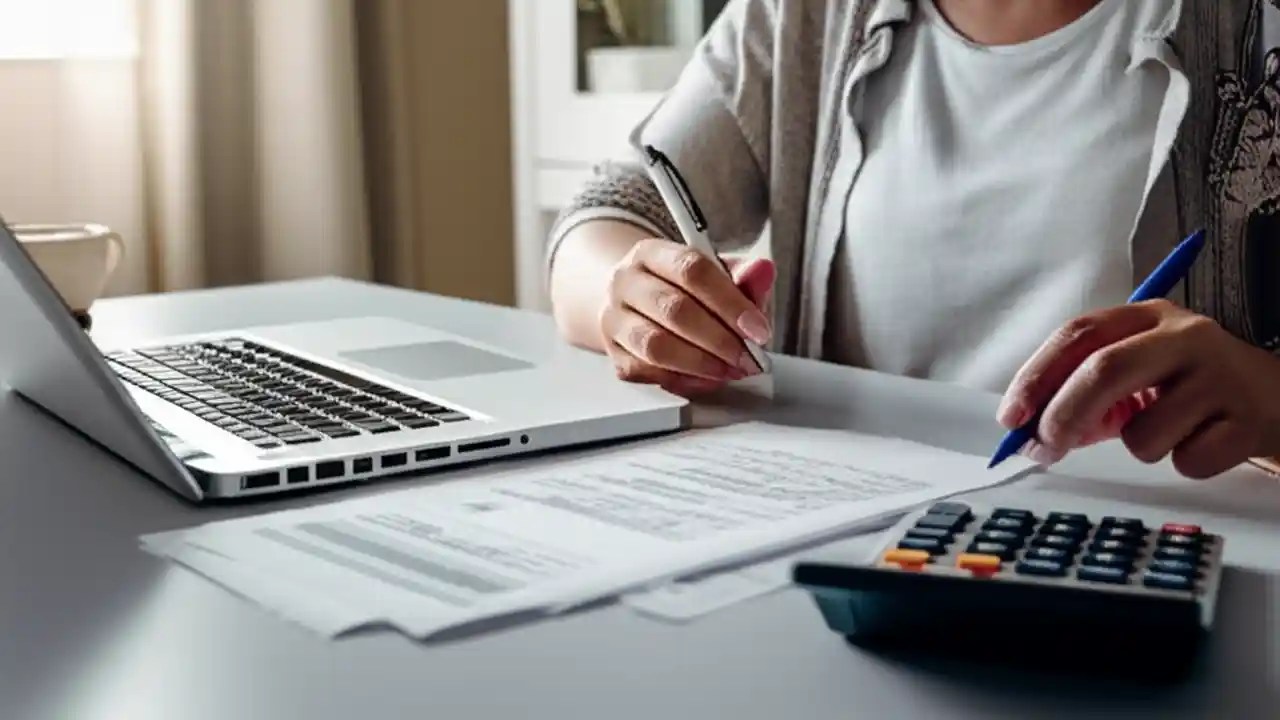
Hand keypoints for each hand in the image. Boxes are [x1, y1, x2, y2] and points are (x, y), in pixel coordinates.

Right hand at [599, 238, 773, 396]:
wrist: (634, 302)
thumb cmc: (681, 289)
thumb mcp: (715, 273)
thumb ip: (743, 277)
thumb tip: (763, 272)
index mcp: (651, 253)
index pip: (692, 270)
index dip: (730, 302)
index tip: (758, 329)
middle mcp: (625, 282)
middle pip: (674, 310)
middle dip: (720, 340)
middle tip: (748, 357)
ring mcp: (614, 319)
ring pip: (656, 346)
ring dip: (701, 364)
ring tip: (729, 370)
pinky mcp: (613, 353)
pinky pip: (647, 372)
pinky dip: (681, 379)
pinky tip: (705, 378)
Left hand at [997, 300, 1279, 477]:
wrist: (1278, 398)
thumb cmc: (1191, 388)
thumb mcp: (1139, 374)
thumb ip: (1086, 394)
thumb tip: (1033, 431)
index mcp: (1147, 317)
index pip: (1078, 334)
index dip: (1036, 376)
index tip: (1011, 417)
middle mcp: (1184, 336)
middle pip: (1103, 369)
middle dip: (1063, 414)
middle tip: (1046, 447)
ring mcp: (1220, 374)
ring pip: (1143, 431)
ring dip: (1138, 447)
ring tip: (1169, 432)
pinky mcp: (1247, 418)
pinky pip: (1187, 460)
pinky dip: (1183, 462)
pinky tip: (1205, 440)